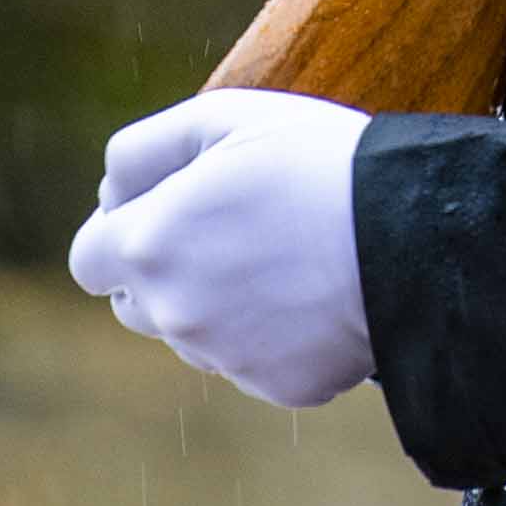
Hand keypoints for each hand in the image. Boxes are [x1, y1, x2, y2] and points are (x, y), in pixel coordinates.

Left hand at [63, 89, 374, 407]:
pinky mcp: (280, 387)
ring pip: (196, 334)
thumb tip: (108, 192)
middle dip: (167, 268)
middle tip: (231, 227)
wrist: (415, 231)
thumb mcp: (223, 117)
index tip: (164, 210)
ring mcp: (228, 359)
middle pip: (137, 303)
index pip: (90, 261)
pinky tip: (316, 292)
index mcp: (149, 246)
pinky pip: (256, 362)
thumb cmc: (317, 159)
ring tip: (284, 255)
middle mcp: (176, 315)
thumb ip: (142, 150)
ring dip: (218, 302)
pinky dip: (274, 334)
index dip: (120, 233)